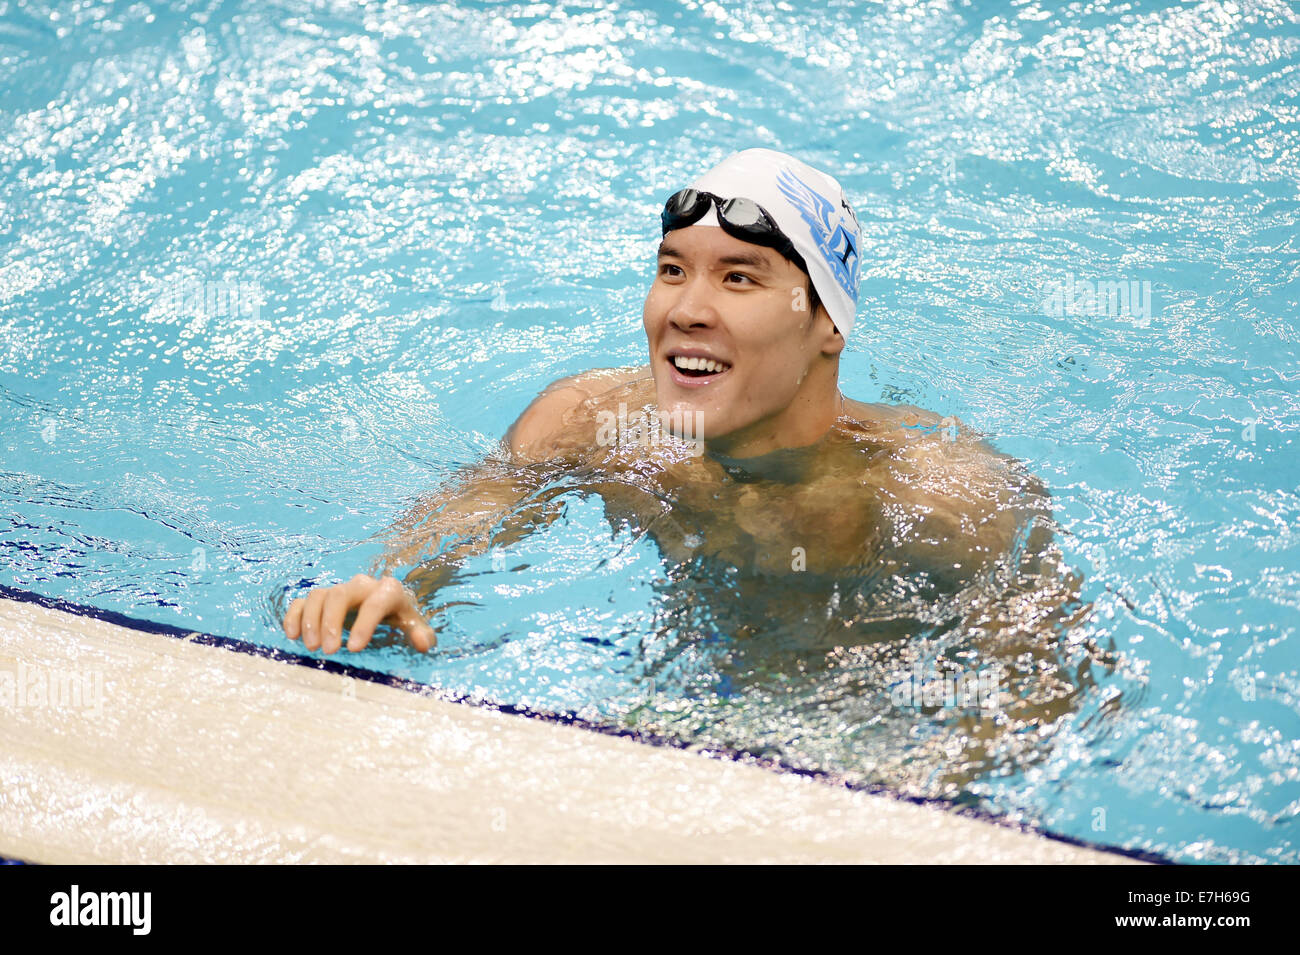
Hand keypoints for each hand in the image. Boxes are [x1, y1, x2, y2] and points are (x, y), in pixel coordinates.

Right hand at [282, 574, 436, 653]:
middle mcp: (362, 585)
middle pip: (340, 594)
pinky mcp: (323, 599)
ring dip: (311, 620)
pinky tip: (292, 635)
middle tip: (328, 651)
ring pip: (320, 595)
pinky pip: (303, 600)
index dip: (364, 624)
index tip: (354, 649)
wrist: (387, 607)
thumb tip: (424, 644)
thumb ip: (422, 634)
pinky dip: (294, 614)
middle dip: (332, 622)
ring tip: (312, 647)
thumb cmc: (401, 618)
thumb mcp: (414, 626)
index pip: (375, 602)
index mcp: (388, 590)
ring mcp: (340, 590)